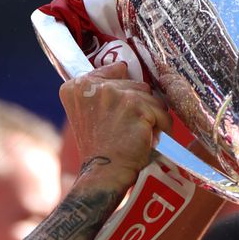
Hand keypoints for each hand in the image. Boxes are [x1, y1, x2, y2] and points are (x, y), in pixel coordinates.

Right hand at [61, 62, 172, 193]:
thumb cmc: (99, 148)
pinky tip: (150, 139)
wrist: (104, 172)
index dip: (123, 92)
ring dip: (151, 116)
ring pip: (150, 96)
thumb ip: (98, 90)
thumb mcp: (88, 114)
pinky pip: (161, 111)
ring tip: (140, 134)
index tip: (121, 112)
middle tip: (130, 128)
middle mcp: (92, 85)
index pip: (114, 70)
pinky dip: (161, 126)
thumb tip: (122, 67)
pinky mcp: (136, 105)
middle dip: (139, 106)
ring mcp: (114, 94)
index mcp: (76, 87)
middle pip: (135, 83)